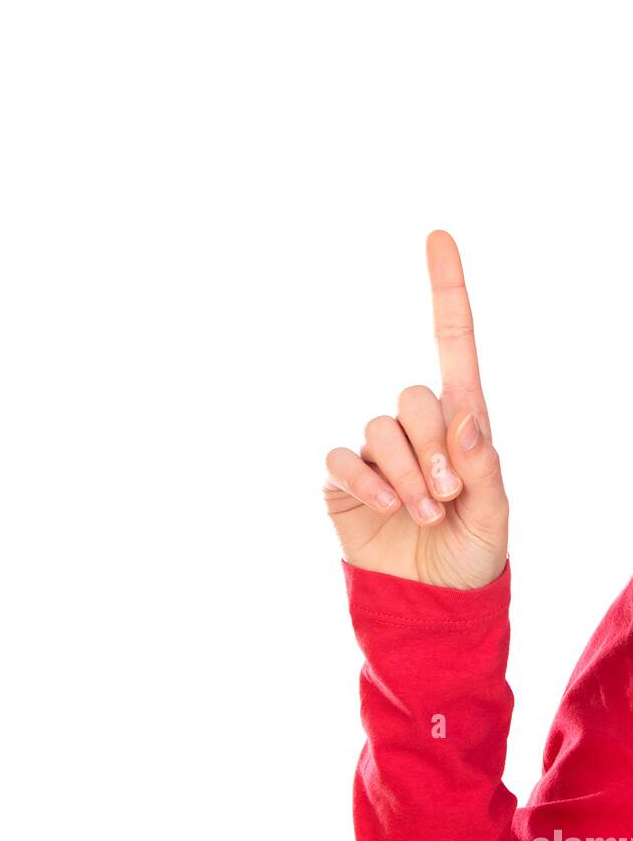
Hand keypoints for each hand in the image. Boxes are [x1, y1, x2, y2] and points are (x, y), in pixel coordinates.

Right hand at [324, 231, 507, 588]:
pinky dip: (366, 480)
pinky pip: (344, 457)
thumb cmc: (470, 556)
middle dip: (433, 446)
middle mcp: (417, 430)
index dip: (446, 293)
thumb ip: (485, 467)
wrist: (428, 602)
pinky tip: (384, 507)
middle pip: (414, 397)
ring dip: (405, 473)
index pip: (453, 347)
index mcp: (462, 427)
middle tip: (448, 496)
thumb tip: (467, 418)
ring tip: (424, 513)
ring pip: (381, 430)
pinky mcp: (344, 480)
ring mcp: (377, 454)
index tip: (438, 238)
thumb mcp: (494, 517)